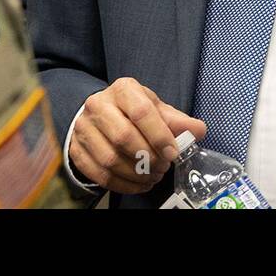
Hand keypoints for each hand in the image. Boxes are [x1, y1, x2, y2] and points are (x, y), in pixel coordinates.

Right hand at [69, 77, 205, 194]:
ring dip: (137, 174)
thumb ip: (176, 120)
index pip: (141, 112)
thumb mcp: (155, 108)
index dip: (159, 136)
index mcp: (123, 90)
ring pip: (110, 159)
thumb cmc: (132, 111)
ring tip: (153, 176)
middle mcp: (98, 105)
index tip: (173, 153)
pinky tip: (139, 183)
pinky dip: (123, 185)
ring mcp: (83, 129)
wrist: (99, 115)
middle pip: (123, 137)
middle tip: (163, 167)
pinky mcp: (76, 150)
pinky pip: (100, 175)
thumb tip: (198, 130)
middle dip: (148, 157)